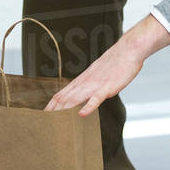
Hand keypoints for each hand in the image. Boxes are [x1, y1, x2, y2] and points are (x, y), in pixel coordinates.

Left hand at [44, 13, 169, 116]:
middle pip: (64, 97)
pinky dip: (88, 106)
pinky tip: (82, 114)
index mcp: (83, 79)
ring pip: (76, 98)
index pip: (62, 93)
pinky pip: (96, 98)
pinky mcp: (108, 87)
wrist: (128, 49)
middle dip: (52, 110)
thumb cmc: (116, 62)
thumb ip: (90, 84)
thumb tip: (83, 93)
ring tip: (53, 119)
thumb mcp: (98, 73)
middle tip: (40, 121)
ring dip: (64, 109)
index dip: (51, 104)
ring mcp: (96, 84)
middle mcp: (86, 82)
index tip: (42, 114)